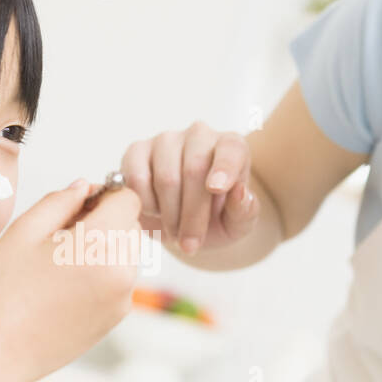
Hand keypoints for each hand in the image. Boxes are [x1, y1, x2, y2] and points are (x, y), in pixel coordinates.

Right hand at [0, 180, 141, 381]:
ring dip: (103, 248)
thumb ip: (60, 201)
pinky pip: (118, 280)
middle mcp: (122, 273)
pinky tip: (64, 285)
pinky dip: (100, 273)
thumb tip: (84, 187)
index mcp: (101, 245)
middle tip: (61, 233)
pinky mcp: (115, 319)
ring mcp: (122, 300)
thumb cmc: (3, 291)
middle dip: (105, 220)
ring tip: (60, 263)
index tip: (78, 204)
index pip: (128, 200)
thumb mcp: (24, 230)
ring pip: (126, 254)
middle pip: (131, 226)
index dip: (104, 194)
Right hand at [122, 122, 259, 253]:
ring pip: (165, 177)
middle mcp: (199, 136)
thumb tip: (240, 193)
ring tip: (175, 232)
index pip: (231, 149)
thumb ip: (244, 211)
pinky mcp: (136, 151)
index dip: (224, 168)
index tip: (216, 189)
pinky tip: (156, 212)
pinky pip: (137, 179)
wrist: (183, 222)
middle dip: (192, 214)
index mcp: (231, 147)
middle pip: (194, 169)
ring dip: (170, 215)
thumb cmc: (216, 219)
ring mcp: (166, 141)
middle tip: (191, 245)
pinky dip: (145, 205)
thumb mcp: (237, 224)